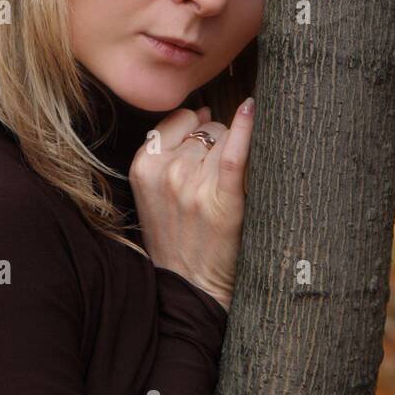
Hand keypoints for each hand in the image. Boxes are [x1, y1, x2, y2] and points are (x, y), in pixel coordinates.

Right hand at [128, 99, 254, 312]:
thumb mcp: (151, 190)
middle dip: (215, 145)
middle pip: (207, 130)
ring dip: (232, 153)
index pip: (181, 120)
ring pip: (224, 139)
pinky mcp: (223, 201)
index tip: (202, 149)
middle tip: (213, 180)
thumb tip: (201, 110)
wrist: (189, 285)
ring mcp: (194, 186)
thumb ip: (167, 149)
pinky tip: (251, 109)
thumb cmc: (174, 235)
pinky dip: (246, 128)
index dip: (196, 130)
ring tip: (224, 187)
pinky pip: (235, 153)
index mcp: (143, 165)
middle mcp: (166, 172)